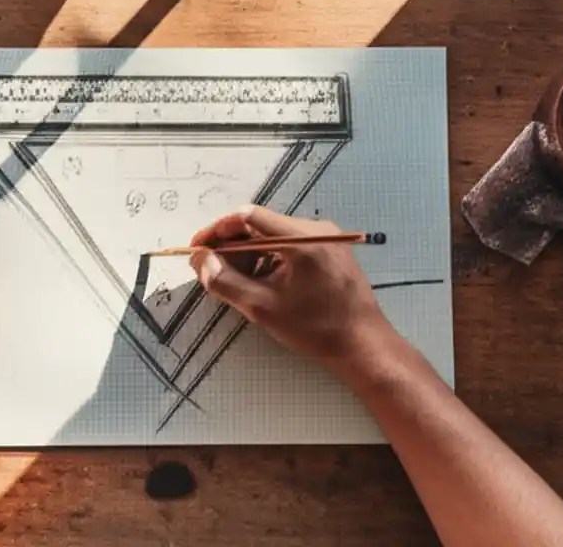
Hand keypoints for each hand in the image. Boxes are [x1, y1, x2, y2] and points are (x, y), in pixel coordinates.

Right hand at [188, 206, 391, 376]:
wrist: (364, 344)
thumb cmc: (315, 328)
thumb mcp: (263, 308)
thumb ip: (226, 282)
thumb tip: (201, 261)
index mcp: (300, 238)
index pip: (247, 217)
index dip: (217, 230)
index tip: (198, 248)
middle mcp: (316, 229)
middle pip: (261, 225)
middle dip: (232, 246)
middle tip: (211, 270)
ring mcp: (327, 239)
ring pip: (275, 237)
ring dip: (250, 254)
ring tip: (235, 281)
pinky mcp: (332, 251)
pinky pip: (292, 246)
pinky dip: (271, 259)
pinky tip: (262, 283)